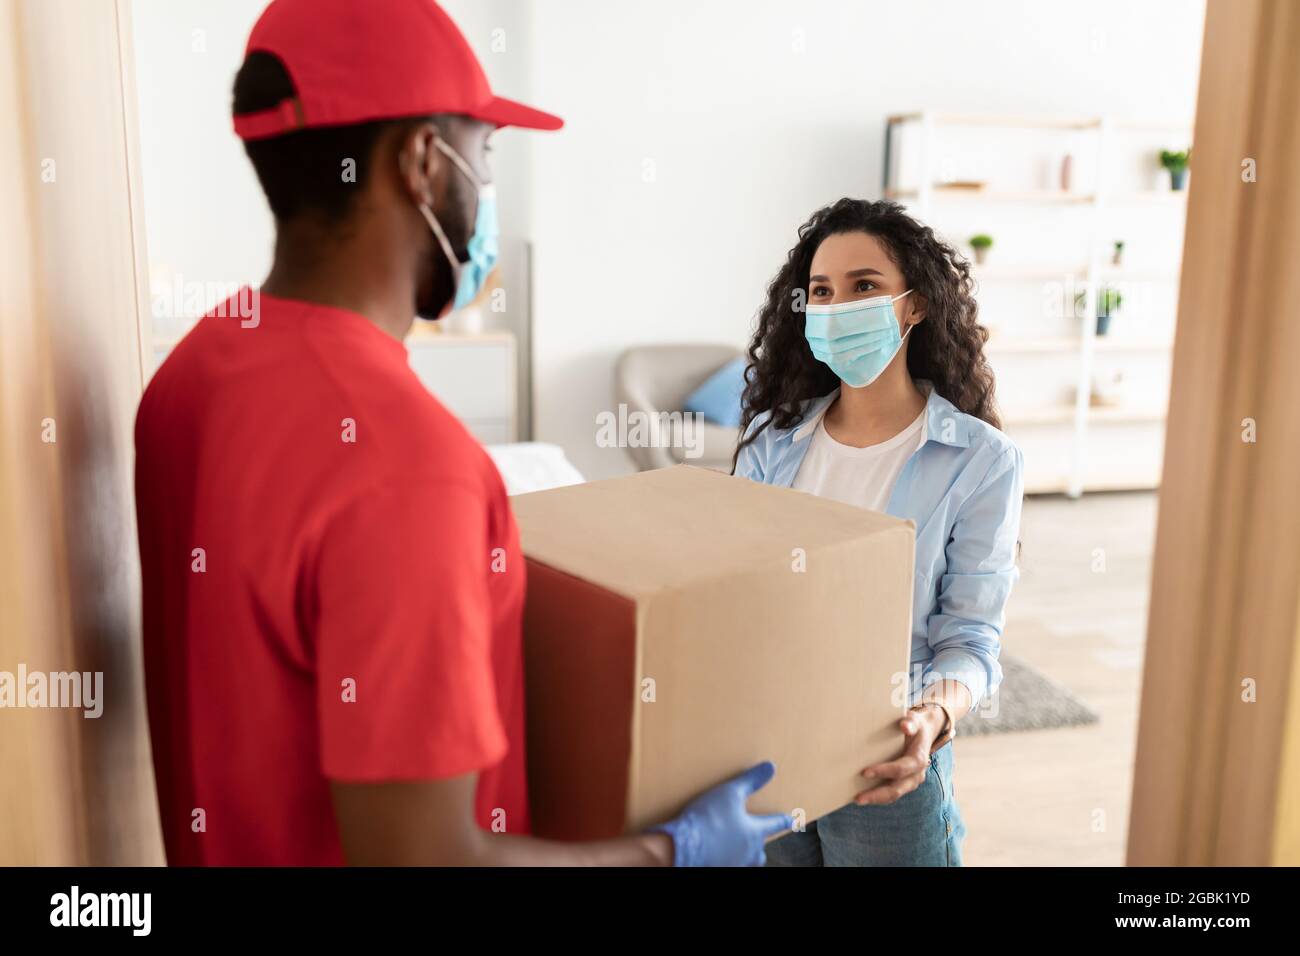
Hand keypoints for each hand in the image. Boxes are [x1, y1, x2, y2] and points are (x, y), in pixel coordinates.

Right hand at [651, 761, 792, 865]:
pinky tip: (718, 853)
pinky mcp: (717, 868)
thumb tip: (771, 767)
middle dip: (760, 845)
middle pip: (759, 851)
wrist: (685, 845)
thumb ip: (750, 781)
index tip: (793, 820)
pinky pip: (727, 863)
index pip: (774, 824)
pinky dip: (726, 857)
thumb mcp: (730, 793)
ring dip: (744, 853)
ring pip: (745, 861)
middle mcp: (747, 851)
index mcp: (754, 832)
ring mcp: (733, 863)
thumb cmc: (710, 817)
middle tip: (759, 840)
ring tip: (737, 847)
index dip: (784, 820)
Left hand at [855, 706, 942, 805]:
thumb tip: (904, 726)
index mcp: (919, 759)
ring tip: (857, 799)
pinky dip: (877, 796)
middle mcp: (916, 774)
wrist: (924, 733)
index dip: (884, 771)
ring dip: (875, 799)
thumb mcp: (915, 720)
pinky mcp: (903, 784)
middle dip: (877, 794)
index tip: (864, 772)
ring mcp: (910, 782)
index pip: (901, 769)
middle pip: (897, 789)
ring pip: (893, 795)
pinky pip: (890, 794)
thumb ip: (911, 722)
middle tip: (858, 798)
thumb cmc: (915, 725)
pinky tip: (862, 796)